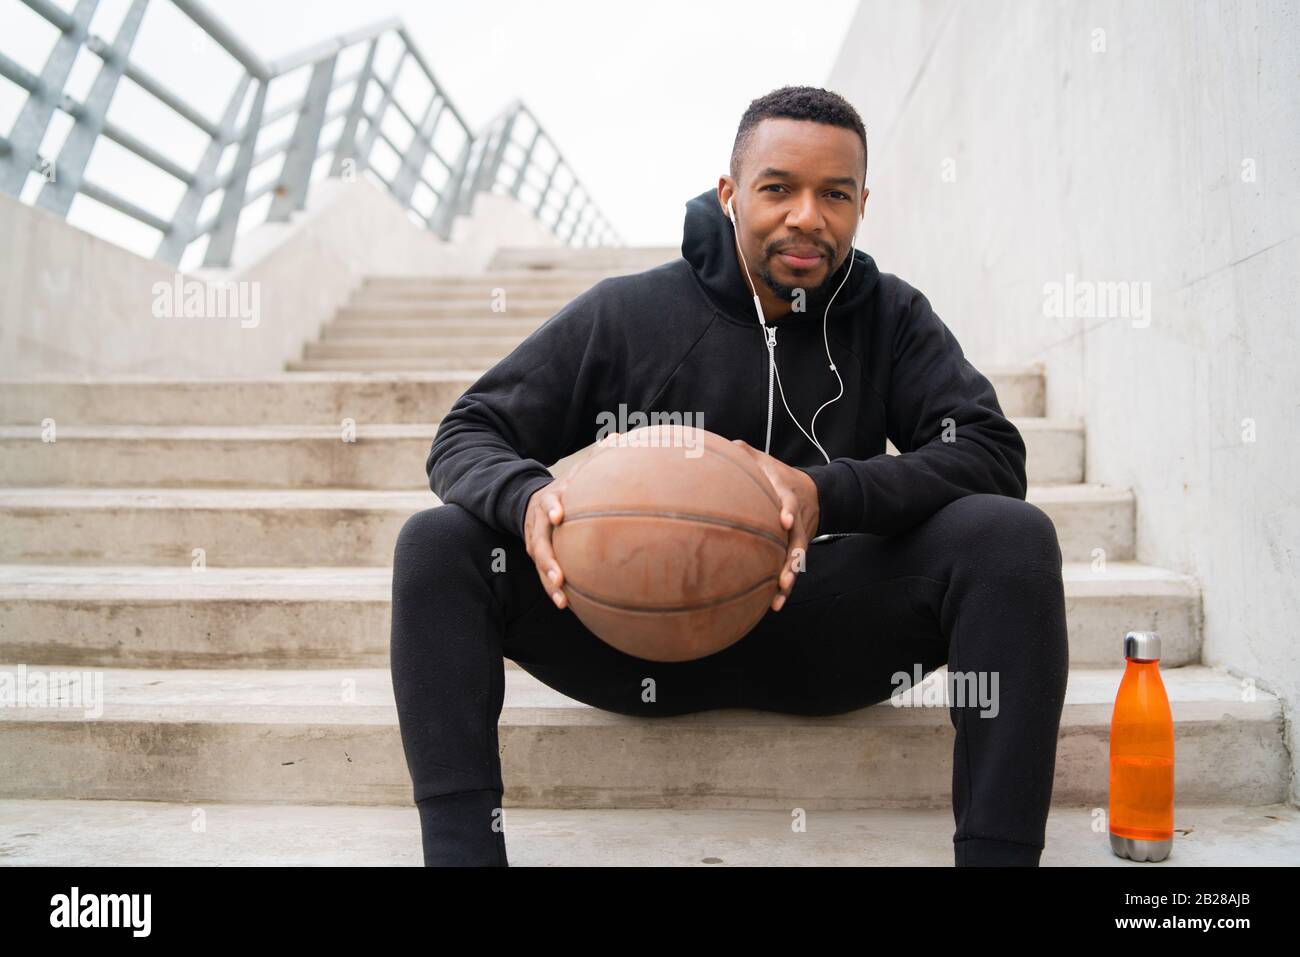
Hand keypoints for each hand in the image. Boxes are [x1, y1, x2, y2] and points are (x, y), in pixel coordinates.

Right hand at [523, 432, 621, 609]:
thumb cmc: (566, 488)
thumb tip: (620, 435)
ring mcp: (535, 542)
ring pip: (539, 564)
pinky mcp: (539, 557)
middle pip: (539, 541)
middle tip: (559, 575)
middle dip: (547, 560)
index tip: (559, 515)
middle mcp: (539, 523)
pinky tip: (567, 606)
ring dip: (549, 582)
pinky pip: (546, 575)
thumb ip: (597, 456)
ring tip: (562, 600)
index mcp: (550, 499)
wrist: (530, 501)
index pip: (548, 502)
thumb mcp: (576, 471)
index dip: (552, 507)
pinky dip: (554, 590)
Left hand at [730, 439, 820, 611]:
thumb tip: (718, 445)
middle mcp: (796, 519)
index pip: (790, 501)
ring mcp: (799, 537)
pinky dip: (785, 587)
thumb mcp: (764, 460)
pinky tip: (775, 605)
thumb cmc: (778, 475)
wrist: (815, 492)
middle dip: (794, 557)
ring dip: (790, 578)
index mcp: (788, 495)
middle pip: (799, 539)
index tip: (784, 519)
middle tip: (786, 573)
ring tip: (781, 595)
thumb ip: (744, 453)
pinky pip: (791, 569)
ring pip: (797, 560)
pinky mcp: (795, 551)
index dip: (788, 509)